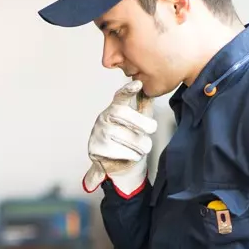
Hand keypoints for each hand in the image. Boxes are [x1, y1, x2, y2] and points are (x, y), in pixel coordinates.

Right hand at [83, 80, 157, 197]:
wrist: (116, 165)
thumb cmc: (129, 141)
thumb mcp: (138, 123)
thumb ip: (143, 107)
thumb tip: (149, 91)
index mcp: (114, 108)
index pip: (120, 97)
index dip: (128, 90)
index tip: (138, 84)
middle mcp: (103, 118)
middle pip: (122, 114)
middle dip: (141, 122)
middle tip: (152, 129)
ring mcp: (97, 133)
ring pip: (124, 136)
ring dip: (140, 145)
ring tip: (141, 148)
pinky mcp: (95, 148)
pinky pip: (120, 151)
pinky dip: (131, 156)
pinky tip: (129, 155)